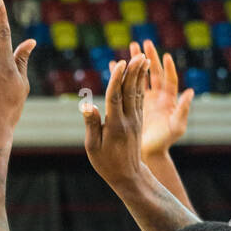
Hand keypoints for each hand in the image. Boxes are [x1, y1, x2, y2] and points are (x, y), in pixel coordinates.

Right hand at [83, 51, 147, 187]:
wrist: (129, 176)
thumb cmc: (107, 163)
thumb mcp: (93, 148)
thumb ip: (91, 125)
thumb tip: (87, 106)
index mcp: (115, 126)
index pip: (116, 97)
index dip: (118, 79)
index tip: (121, 63)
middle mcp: (128, 120)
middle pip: (131, 91)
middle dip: (134, 72)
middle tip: (139, 54)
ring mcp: (136, 120)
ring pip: (137, 93)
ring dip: (140, 75)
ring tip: (143, 58)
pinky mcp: (138, 121)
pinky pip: (139, 99)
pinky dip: (140, 84)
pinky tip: (141, 73)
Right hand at [130, 38, 192, 158]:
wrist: (147, 156)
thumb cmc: (164, 142)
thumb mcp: (176, 127)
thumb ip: (183, 110)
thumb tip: (190, 92)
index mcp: (168, 101)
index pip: (169, 80)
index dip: (168, 69)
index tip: (164, 56)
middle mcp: (158, 98)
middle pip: (155, 73)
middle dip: (151, 58)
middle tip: (145, 43)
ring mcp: (146, 100)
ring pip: (141, 76)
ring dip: (137, 62)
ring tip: (132, 45)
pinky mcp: (134, 105)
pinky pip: (128, 86)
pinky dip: (123, 75)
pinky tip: (114, 65)